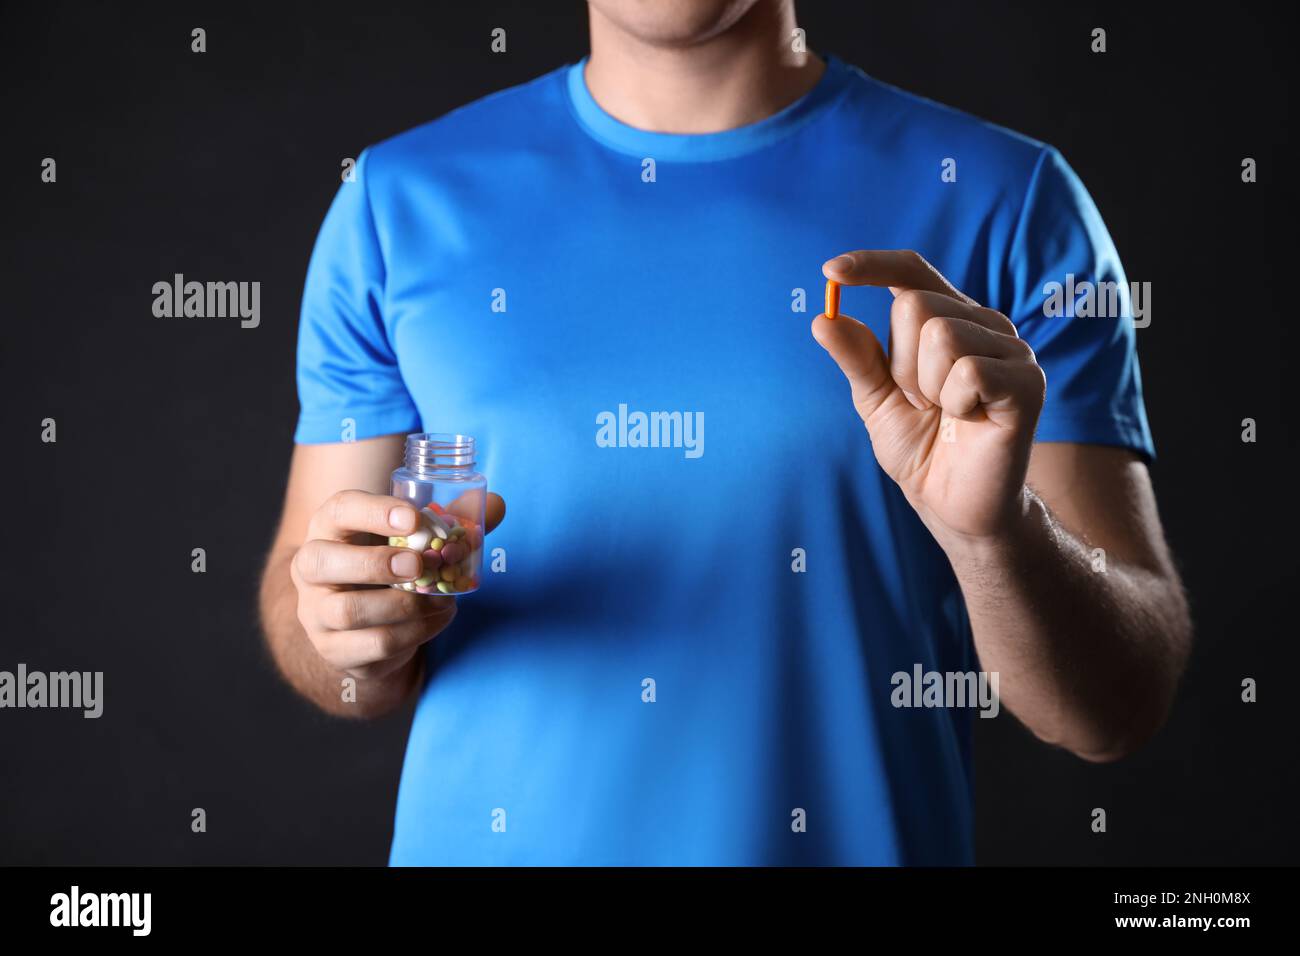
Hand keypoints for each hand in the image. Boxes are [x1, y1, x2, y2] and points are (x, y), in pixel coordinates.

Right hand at [290, 489, 505, 680]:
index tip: (414, 516)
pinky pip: (373, 645)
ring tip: (440, 597)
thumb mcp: (415, 536)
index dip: (374, 511)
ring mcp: (317, 613)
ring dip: (403, 605)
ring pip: (348, 611)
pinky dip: (414, 633)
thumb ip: (453, 520)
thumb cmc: (392, 561)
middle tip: (418, 565)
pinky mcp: (335, 650)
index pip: (339, 509)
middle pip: (321, 562)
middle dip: (374, 563)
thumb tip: (497, 505)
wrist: (365, 620)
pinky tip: (436, 618)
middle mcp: (310, 568)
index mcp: (329, 527)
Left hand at [812, 250, 1044, 544]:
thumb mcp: (876, 399)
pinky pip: (969, 370)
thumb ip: (856, 358)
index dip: (871, 264)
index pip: (911, 271)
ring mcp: (1012, 350)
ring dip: (928, 386)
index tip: (830, 272)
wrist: (953, 505)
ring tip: (945, 413)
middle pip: (914, 305)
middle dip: (900, 364)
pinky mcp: (1028, 382)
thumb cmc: (921, 448)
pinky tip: (969, 420)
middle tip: (921, 403)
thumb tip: (823, 318)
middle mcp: (983, 324)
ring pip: (941, 335)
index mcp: (948, 319)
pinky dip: (954, 403)